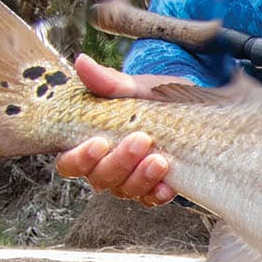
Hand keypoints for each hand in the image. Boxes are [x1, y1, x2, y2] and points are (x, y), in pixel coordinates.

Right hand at [54, 54, 186, 206]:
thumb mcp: (135, 87)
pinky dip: (157, 194)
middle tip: (141, 140)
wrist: (191, 106)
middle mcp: (106, 166)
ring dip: (140, 178)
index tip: (99, 142)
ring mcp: (130, 179)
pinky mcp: (154, 187)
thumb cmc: (154, 97)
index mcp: (90, 142)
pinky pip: (150, 199)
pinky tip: (167, 186)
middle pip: (99, 178)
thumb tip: (82, 62)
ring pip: (125, 190)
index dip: (80, 158)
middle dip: (119, 162)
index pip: (70, 162)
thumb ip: (109, 82)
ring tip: (159, 161)